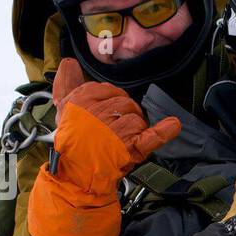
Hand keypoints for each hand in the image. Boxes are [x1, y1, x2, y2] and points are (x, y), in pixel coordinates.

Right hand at [50, 57, 181, 194]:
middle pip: (126, 103)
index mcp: (84, 98)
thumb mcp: (63, 108)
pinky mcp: (132, 147)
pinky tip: (173, 125)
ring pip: (137, 118)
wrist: (74, 173)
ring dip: (135, 128)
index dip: (111, 102)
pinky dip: (165, 130)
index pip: (110, 90)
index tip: (106, 113)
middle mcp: (100, 111)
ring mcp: (118, 130)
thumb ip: (67, 82)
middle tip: (113, 130)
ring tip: (120, 140)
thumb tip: (69, 62)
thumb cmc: (70, 142)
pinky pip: (153, 135)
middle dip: (124, 114)